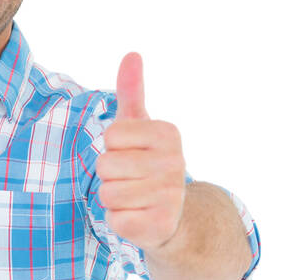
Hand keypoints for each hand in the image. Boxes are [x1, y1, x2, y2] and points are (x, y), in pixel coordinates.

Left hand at [96, 52, 186, 251]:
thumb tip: (131, 54)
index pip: (111, 136)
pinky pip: (115, 219)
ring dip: (113, 199)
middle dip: (110, 175)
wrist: (172, 216)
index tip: (131, 154)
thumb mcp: (140, 127)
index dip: (112, 148)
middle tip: (131, 180)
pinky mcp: (159, 225)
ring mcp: (170, 196)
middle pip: (106, 165)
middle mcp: (175, 163)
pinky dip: (119, 220)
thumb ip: (131, 93)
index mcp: (169, 134)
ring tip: (133, 197)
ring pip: (108, 193)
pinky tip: (137, 217)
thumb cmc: (147, 164)